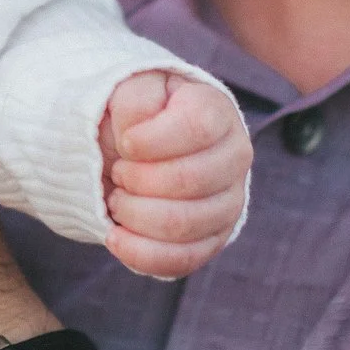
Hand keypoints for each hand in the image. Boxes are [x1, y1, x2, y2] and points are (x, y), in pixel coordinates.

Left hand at [100, 71, 249, 278]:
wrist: (142, 147)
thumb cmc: (139, 115)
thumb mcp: (132, 91)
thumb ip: (135, 103)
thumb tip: (134, 141)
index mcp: (217, 112)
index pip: (196, 128)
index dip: (150, 141)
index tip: (125, 143)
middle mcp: (234, 158)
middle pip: (189, 180)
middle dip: (136, 180)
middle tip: (117, 172)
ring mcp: (229, 203)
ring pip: (184, 225)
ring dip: (134, 215)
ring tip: (116, 198)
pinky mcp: (213, 240)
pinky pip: (183, 259)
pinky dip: (141, 253)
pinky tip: (115, 236)